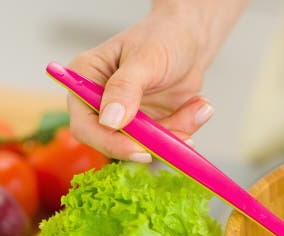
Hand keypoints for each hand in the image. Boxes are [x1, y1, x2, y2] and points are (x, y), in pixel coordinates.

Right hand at [67, 0, 245, 161]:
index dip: (109, 142)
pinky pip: (166, 142)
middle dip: (151, 143)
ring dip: (177, 132)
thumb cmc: (161, 38)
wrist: (189, 40)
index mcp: (85, 80)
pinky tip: (199, 106)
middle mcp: (101, 103)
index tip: (139, 150)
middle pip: (114, 143)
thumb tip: (110, 121)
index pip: (85, 124)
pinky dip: (186, 128)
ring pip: (146, 146)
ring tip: (198, 105)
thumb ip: (125, 89)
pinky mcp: (150, 127)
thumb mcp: (144, 59)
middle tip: (180, 138)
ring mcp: (126, 117)